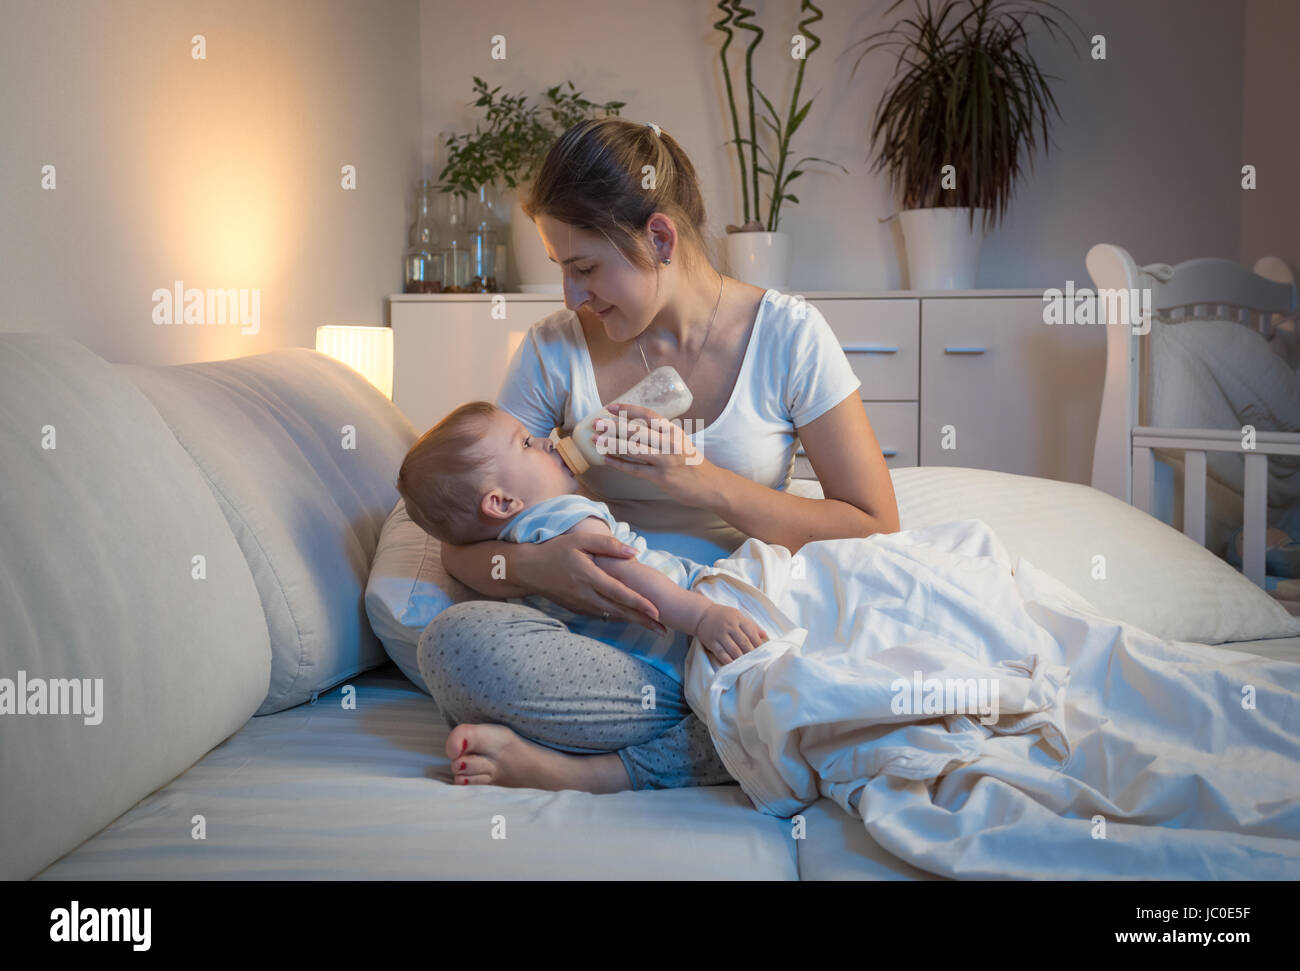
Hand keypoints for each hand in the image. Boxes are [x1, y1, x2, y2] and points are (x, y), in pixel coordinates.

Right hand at [515, 531, 666, 634]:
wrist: (529, 569)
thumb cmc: (556, 550)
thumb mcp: (581, 540)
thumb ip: (608, 545)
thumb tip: (634, 552)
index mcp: (589, 576)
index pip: (619, 593)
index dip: (639, 603)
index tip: (657, 612)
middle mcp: (586, 595)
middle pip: (620, 611)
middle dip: (643, 621)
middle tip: (664, 629)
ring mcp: (581, 605)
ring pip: (612, 616)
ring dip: (633, 622)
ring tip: (653, 629)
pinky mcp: (577, 609)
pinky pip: (602, 615)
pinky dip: (618, 618)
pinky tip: (630, 620)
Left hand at [593, 403, 722, 507]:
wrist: (709, 484)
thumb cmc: (692, 462)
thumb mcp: (680, 441)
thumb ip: (661, 434)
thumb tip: (635, 426)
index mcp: (673, 430)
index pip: (647, 415)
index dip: (628, 409)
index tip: (610, 407)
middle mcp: (669, 443)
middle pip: (636, 431)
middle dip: (613, 426)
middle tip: (596, 422)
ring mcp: (665, 460)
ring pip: (633, 449)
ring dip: (612, 443)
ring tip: (595, 439)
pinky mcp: (661, 477)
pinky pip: (635, 470)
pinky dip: (619, 464)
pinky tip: (606, 460)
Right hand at [695, 603, 767, 664]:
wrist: (702, 614)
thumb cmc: (723, 615)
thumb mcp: (737, 616)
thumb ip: (751, 625)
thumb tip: (765, 635)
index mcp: (738, 619)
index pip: (751, 632)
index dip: (758, 643)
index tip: (764, 652)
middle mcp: (730, 626)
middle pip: (744, 642)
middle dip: (751, 653)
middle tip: (757, 661)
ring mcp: (720, 634)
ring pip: (733, 649)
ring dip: (741, 658)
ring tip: (747, 665)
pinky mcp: (711, 641)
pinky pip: (721, 653)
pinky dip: (728, 660)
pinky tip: (733, 665)